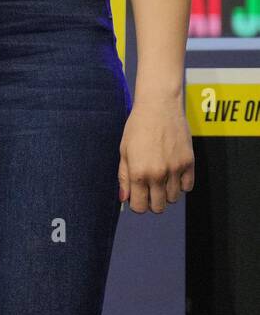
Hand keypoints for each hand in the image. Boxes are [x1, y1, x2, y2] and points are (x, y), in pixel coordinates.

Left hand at [118, 97, 194, 211]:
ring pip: (173, 199)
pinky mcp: (189, 163)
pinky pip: (187, 187)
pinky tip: (172, 173)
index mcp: (139, 172)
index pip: (139, 207)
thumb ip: (124, 177)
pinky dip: (180, 184)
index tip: (136, 196)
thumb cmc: (137, 128)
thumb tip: (124, 199)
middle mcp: (158, 175)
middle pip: (158, 207)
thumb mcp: (124, 151)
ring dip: (165, 193)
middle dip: (151, 202)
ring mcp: (176, 170)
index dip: (136, 204)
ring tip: (159, 177)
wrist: (159, 108)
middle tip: (147, 188)